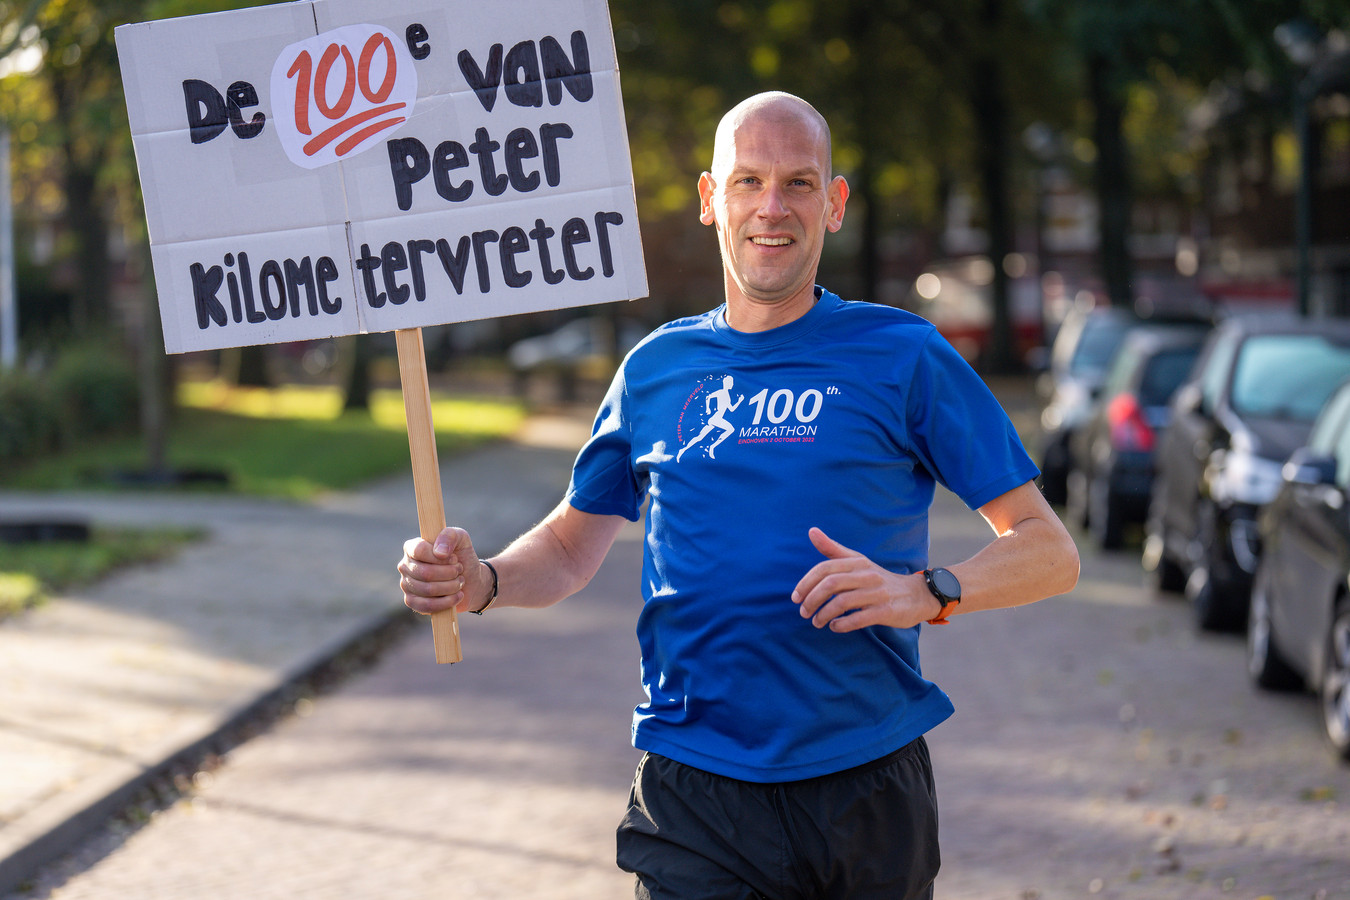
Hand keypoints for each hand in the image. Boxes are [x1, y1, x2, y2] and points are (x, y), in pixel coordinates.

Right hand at [398, 527, 489, 614]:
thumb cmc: (462, 557)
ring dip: (451, 587)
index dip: (440, 557)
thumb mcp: (461, 539)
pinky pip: (426, 606)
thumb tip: (439, 552)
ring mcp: (406, 584)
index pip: (419, 550)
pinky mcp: (412, 602)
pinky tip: (457, 595)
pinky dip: (447, 602)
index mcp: (412, 547)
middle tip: (459, 571)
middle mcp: (405, 565)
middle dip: (449, 573)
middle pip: (425, 573)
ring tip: (460, 582)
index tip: (454, 558)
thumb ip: (450, 536)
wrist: (471, 581)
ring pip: (428, 590)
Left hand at [791, 528, 939, 631]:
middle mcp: (866, 574)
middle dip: (811, 600)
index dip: (806, 583)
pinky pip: (858, 619)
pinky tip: (834, 627)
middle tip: (803, 612)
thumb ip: (833, 549)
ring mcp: (877, 593)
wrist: (916, 595)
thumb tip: (811, 531)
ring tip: (816, 622)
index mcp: (857, 562)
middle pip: (830, 585)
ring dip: (823, 614)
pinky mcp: (885, 611)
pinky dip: (841, 624)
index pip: (824, 568)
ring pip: (841, 603)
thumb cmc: (878, 579)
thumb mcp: (858, 561)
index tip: (796, 597)